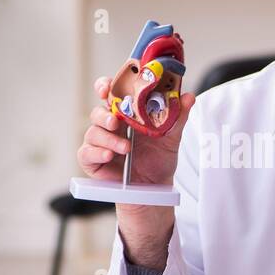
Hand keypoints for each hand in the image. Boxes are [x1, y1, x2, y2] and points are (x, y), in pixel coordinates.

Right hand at [77, 75, 196, 267]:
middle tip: (116, 121)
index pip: (110, 94)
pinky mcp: (92, 161)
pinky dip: (97, 153)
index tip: (107, 87)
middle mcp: (110, 126)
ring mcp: (100, 143)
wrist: (155, 189)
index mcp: (126, 114)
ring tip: (125, 149)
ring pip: (93, 132)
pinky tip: (109, 156)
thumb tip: (188, 96)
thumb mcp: (171, 137)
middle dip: (104, 114)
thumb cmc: (159, 159)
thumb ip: (178, 116)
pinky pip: (86, 153)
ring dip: (108, 139)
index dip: (105, 86)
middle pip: (98, 111)